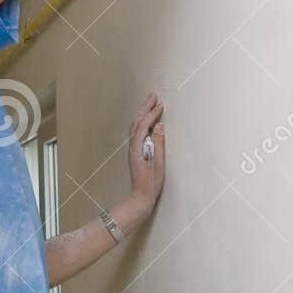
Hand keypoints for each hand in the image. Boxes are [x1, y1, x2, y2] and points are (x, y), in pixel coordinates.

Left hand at [127, 91, 165, 208]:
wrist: (140, 196)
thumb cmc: (150, 183)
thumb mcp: (158, 163)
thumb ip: (159, 144)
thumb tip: (160, 126)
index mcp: (137, 147)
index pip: (144, 125)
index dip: (152, 113)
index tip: (160, 104)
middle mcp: (132, 146)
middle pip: (137, 122)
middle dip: (145, 108)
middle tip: (153, 96)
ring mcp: (133, 149)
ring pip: (136, 126)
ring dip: (143, 113)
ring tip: (150, 104)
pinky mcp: (135, 152)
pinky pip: (137, 132)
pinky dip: (142, 122)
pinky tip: (147, 122)